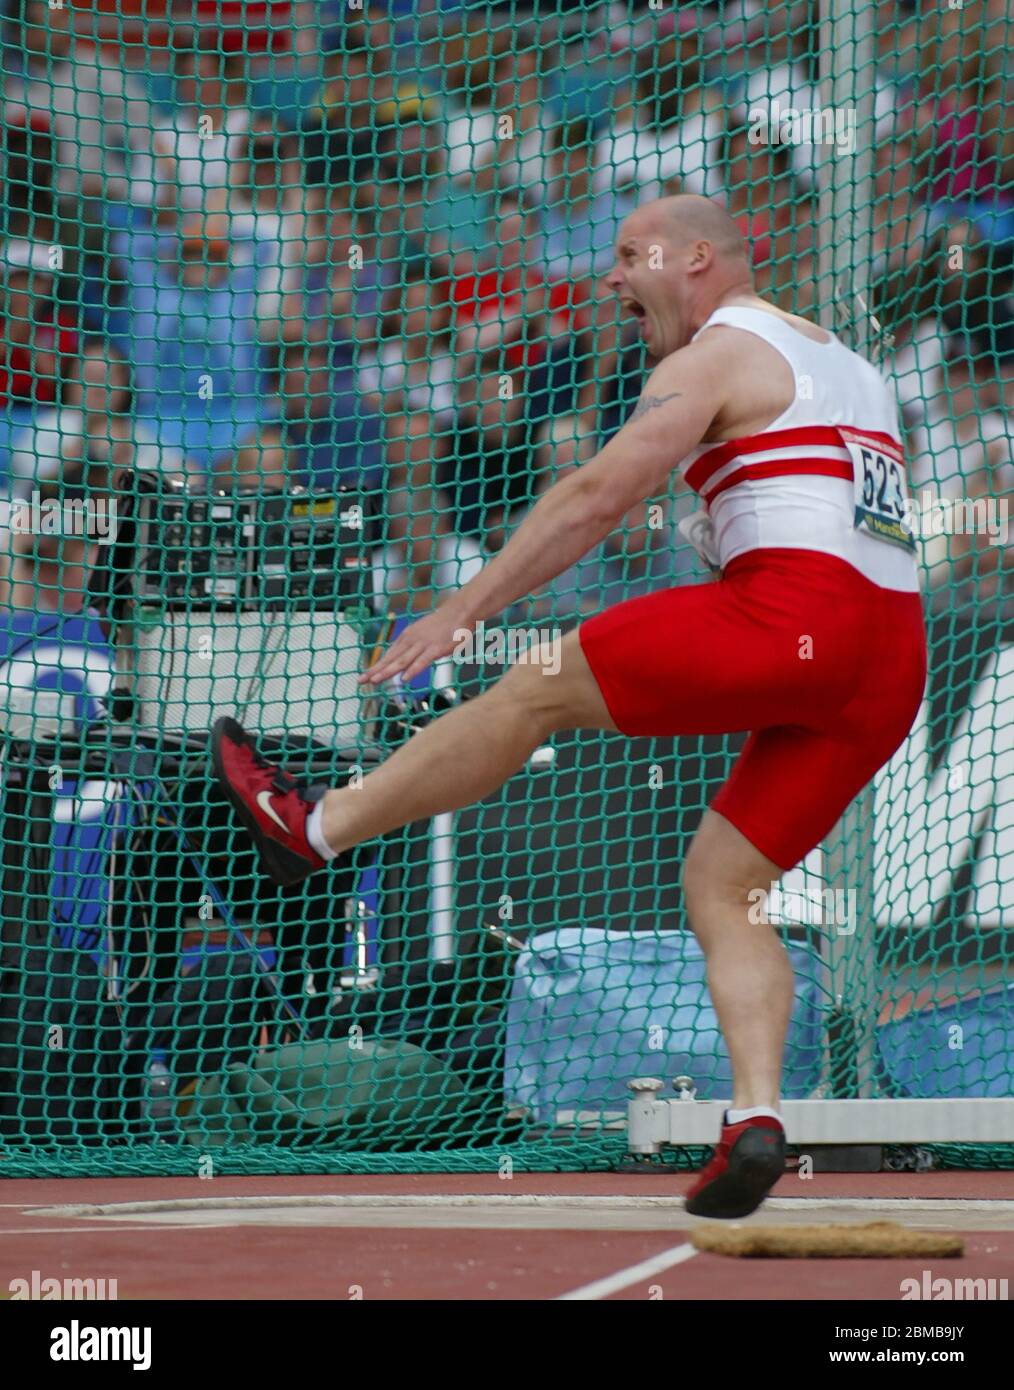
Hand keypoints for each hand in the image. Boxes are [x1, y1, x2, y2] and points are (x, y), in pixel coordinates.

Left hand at [359, 597, 474, 688]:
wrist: (459, 611)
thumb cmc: (443, 624)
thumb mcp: (423, 633)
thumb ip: (414, 646)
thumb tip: (405, 658)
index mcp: (407, 637)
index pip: (388, 655)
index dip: (376, 666)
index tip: (365, 676)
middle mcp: (411, 640)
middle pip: (390, 658)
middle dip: (375, 671)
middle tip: (361, 680)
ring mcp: (423, 645)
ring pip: (402, 661)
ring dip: (387, 671)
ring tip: (375, 681)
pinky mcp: (436, 649)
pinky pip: (422, 661)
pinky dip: (413, 670)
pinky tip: (404, 678)